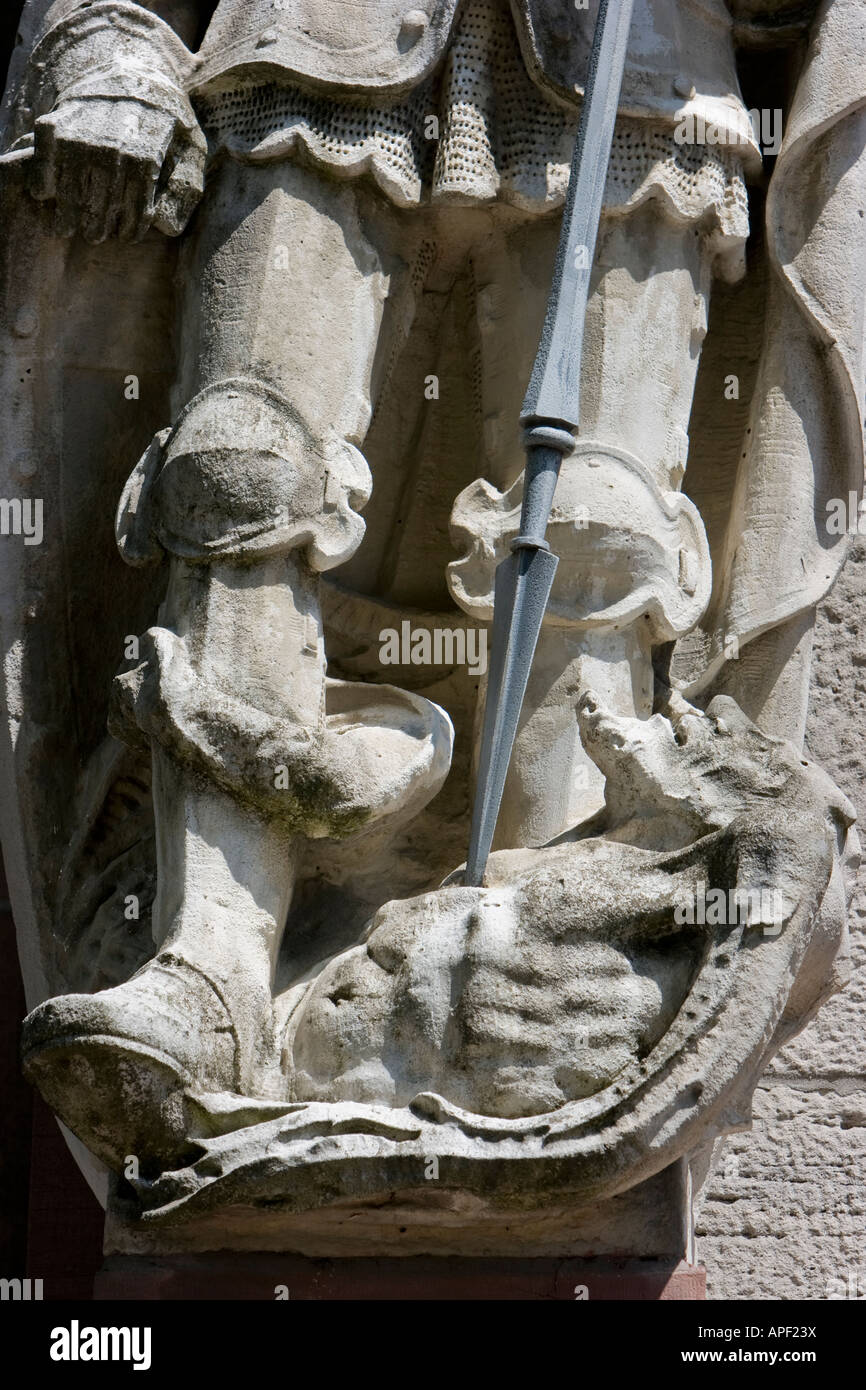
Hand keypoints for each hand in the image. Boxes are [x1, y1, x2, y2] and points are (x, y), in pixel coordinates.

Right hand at [29, 95, 205, 241]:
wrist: (131, 64)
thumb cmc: (165, 117)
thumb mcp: (191, 145)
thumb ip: (187, 186)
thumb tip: (166, 226)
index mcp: (147, 150)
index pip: (136, 205)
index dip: (131, 226)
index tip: (127, 235)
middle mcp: (112, 141)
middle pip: (101, 201)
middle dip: (98, 226)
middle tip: (96, 236)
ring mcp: (82, 131)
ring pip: (70, 188)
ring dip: (68, 214)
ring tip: (67, 229)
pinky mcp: (56, 122)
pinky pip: (44, 161)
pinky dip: (42, 181)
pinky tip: (47, 195)